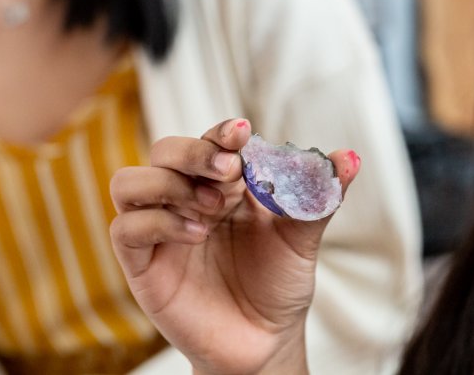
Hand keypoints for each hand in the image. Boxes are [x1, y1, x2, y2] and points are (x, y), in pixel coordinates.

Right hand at [110, 118, 359, 374]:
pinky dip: (158, 222)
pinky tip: (197, 234)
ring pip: (129, 182)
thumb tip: (348, 159)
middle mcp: (186, 198)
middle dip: (195, 151)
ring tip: (213, 207)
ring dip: (169, 183)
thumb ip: (319, 197)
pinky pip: (125, 228)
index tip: (243, 132)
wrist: (266, 342)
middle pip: (165, 150)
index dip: (222, 131)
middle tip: (230, 170)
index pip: (210, 141)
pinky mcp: (143, 265)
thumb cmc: (279, 284)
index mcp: (222, 183)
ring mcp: (160, 230)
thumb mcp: (303, 238)